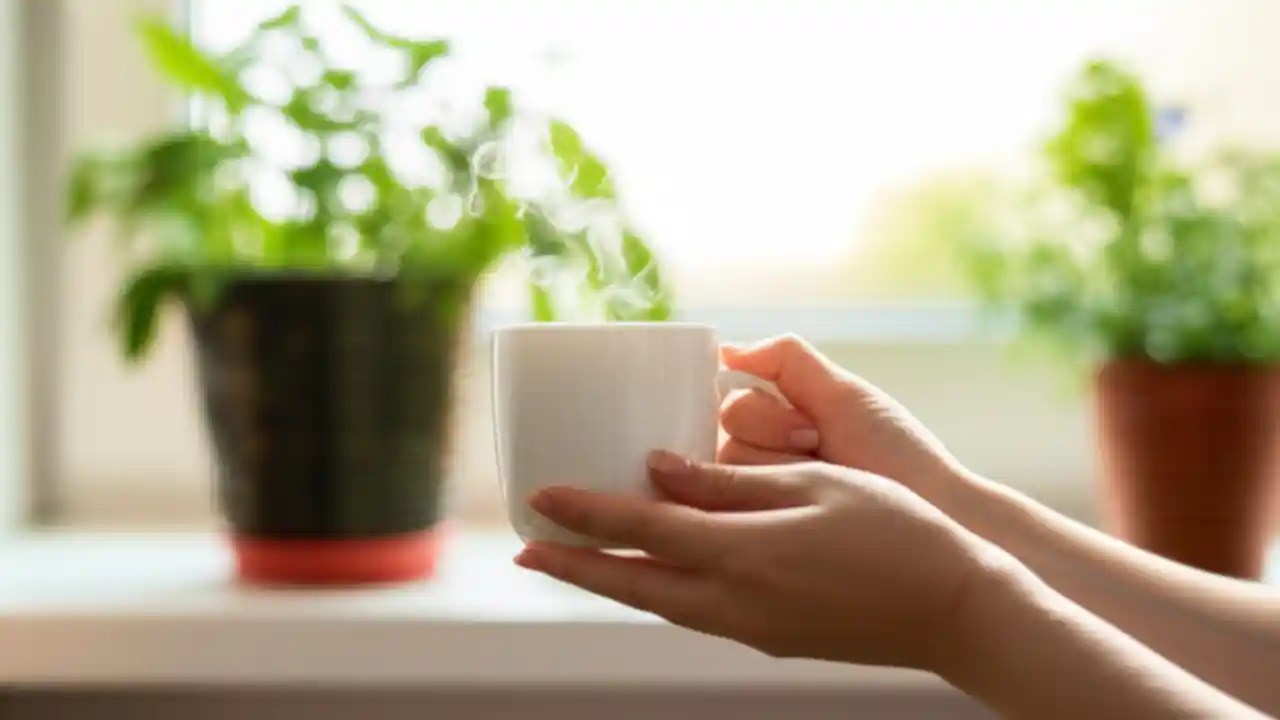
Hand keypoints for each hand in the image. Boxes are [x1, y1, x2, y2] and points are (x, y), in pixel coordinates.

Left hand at [514, 452, 1007, 671]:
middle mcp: (736, 602)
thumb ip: (728, 484)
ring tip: (575, 563)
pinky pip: (695, 614)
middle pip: (633, 584)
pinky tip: (654, 577)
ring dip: (612, 584)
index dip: (585, 513)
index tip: (539, 496)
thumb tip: (657, 471)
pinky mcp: (772, 638)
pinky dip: (658, 593)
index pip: (642, 530)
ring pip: (660, 605)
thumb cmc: (896, 530)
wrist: (958, 611)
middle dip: (575, 567)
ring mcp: (753, 628)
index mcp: (744, 554)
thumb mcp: (812, 487)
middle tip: (526, 550)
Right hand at [718, 335, 965, 505]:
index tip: (809, 421)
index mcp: (774, 422)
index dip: (763, 408)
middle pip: (727, 426)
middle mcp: (758, 458)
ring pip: (730, 461)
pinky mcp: (761, 531)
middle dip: (777, 432)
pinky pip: (737, 498)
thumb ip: (785, 360)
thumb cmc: (896, 455)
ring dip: (783, 464)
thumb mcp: (843, 395)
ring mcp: (758, 497)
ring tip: (825, 478)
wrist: (932, 513)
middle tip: (820, 446)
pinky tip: (810, 503)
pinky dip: (779, 493)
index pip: (730, 397)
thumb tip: (726, 348)